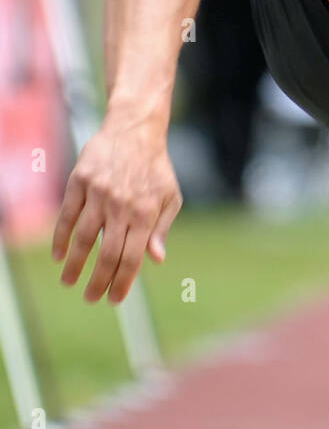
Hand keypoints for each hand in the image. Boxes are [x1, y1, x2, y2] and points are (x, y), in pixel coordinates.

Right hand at [52, 115, 181, 303]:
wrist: (134, 130)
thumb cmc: (155, 168)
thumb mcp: (170, 197)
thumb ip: (161, 229)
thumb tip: (156, 259)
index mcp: (147, 213)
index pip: (133, 257)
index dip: (123, 281)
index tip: (115, 299)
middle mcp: (122, 206)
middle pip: (108, 253)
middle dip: (98, 281)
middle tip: (91, 298)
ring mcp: (99, 194)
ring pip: (84, 238)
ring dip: (75, 264)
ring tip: (69, 281)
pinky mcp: (80, 182)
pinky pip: (67, 215)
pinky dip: (61, 237)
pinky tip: (58, 254)